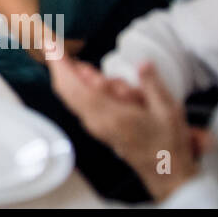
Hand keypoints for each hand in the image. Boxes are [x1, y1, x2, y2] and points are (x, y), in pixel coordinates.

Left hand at [50, 57, 200, 201]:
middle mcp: (95, 121)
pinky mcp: (97, 126)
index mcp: (110, 116)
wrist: (166, 172)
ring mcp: (94, 124)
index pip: (75, 87)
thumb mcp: (168, 111)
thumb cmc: (168, 142)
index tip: (49, 44)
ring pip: (74, 94)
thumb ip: (152, 84)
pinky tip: (104, 83)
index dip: (60, 64)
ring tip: (112, 79)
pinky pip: (83, 101)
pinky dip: (88, 87)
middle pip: (66, 88)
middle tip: (62, 47)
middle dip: (62, 65)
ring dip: (85, 78)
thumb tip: (143, 63)